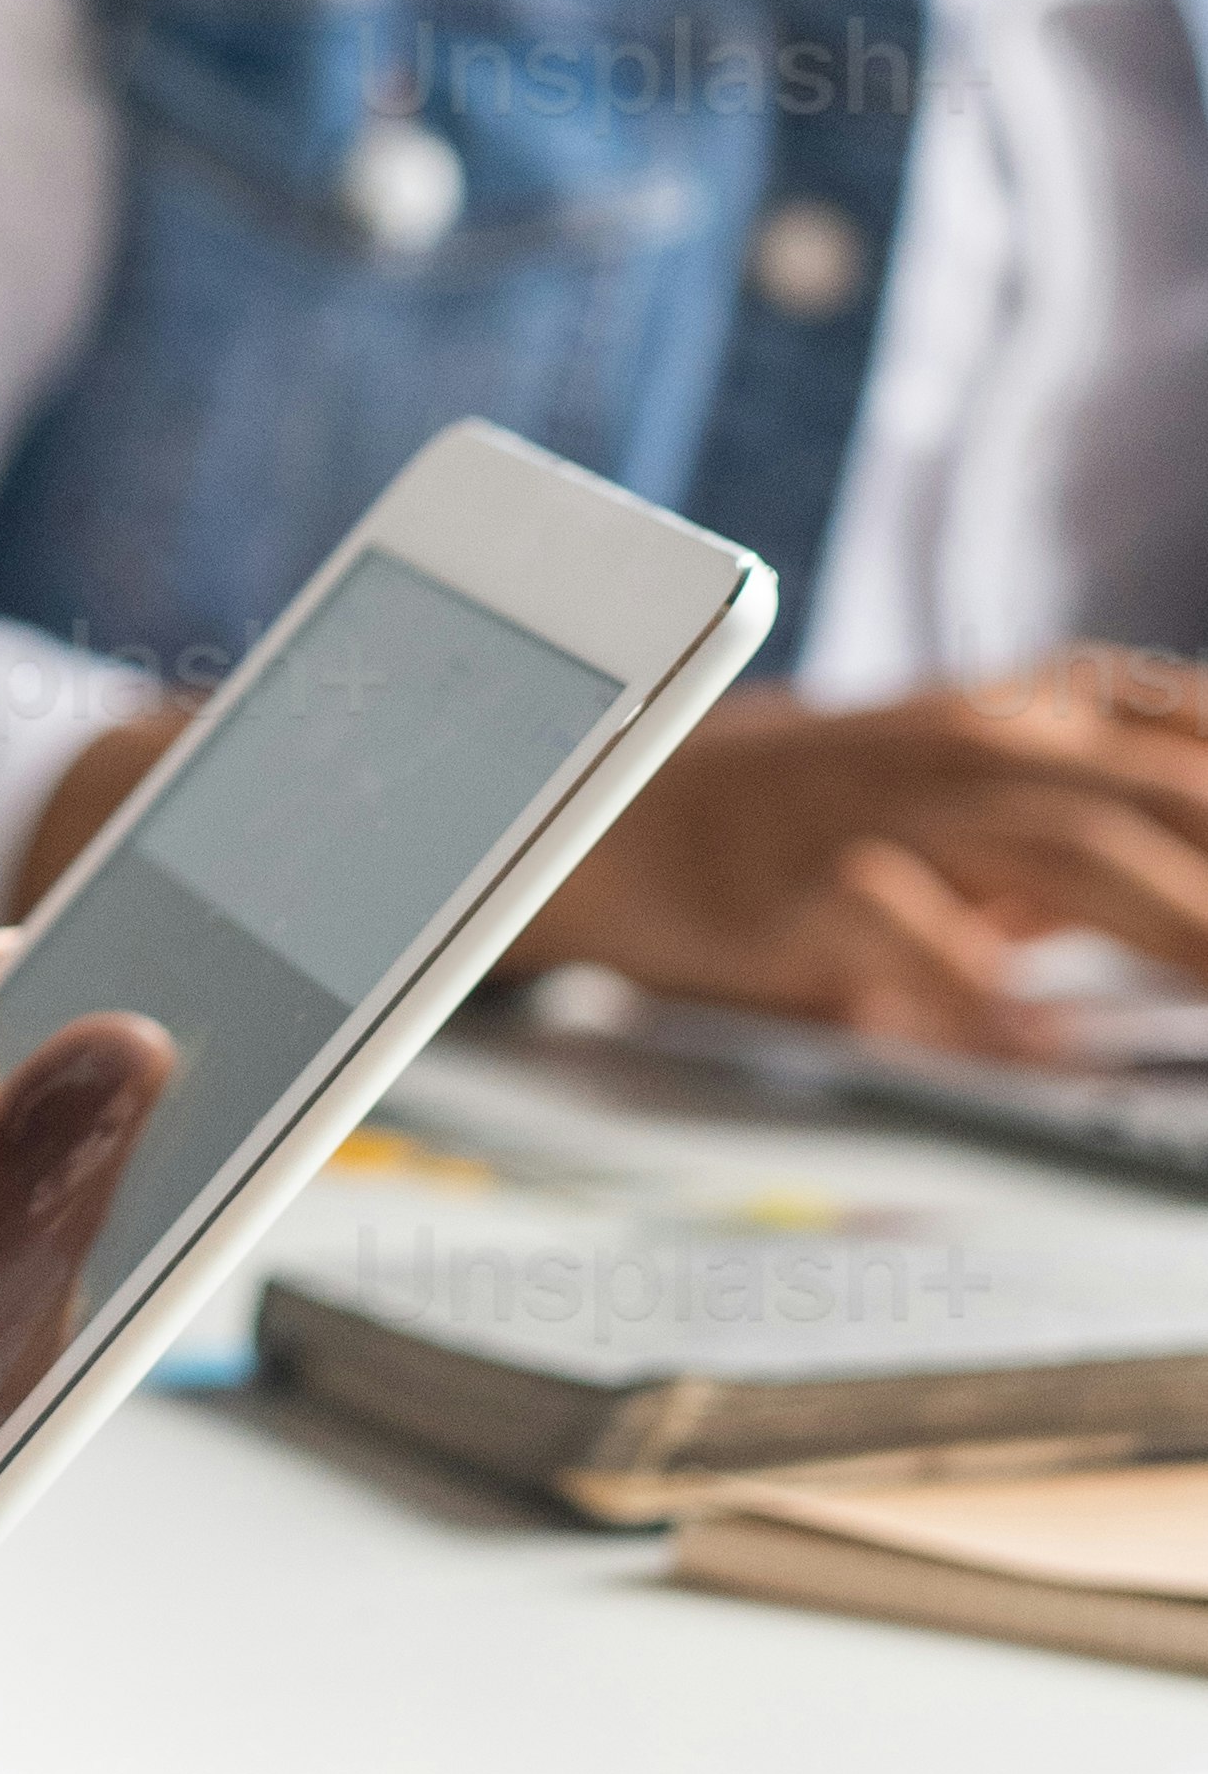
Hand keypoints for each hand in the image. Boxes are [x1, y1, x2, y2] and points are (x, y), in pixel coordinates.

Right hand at [545, 657, 1207, 1055]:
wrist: (625, 820)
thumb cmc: (836, 828)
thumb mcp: (996, 818)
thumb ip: (1117, 850)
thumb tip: (1198, 937)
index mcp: (1046, 719)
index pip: (1201, 741)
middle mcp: (982, 745)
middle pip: (1168, 796)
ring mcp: (894, 805)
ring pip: (1067, 845)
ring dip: (1181, 923)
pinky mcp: (805, 880)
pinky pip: (904, 928)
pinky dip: (979, 992)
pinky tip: (1041, 1054)